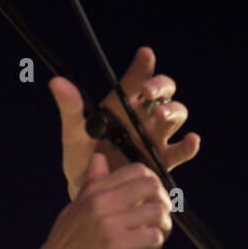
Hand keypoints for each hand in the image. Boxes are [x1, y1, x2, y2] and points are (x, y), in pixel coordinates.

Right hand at [26, 151, 172, 248]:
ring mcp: (107, 222)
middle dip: (164, 204)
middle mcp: (100, 201)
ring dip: (162, 229)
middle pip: (152, 186)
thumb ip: (92, 183)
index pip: (137, 170)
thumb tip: (99, 158)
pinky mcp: (114, 244)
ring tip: (149, 240)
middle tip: (156, 222)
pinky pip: (153, 237)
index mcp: (94, 191)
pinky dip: (154, 247)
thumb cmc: (64, 244)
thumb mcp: (75, 207)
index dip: (152, 185)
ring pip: (157, 212)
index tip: (147, 203)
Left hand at [49, 46, 199, 197]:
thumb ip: (70, 109)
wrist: (91, 194)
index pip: (137, 78)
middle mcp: (143, 116)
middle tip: (148, 91)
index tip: (145, 54)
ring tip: (158, 114)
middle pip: (164, 92)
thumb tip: (56, 82)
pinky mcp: (164, 161)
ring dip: (172, 111)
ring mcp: (156, 138)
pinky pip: (182, 151)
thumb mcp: (73, 134)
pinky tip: (191, 140)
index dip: (143, 65)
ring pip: (176, 115)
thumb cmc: (82, 159)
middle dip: (160, 86)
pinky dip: (190, 145)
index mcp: (122, 105)